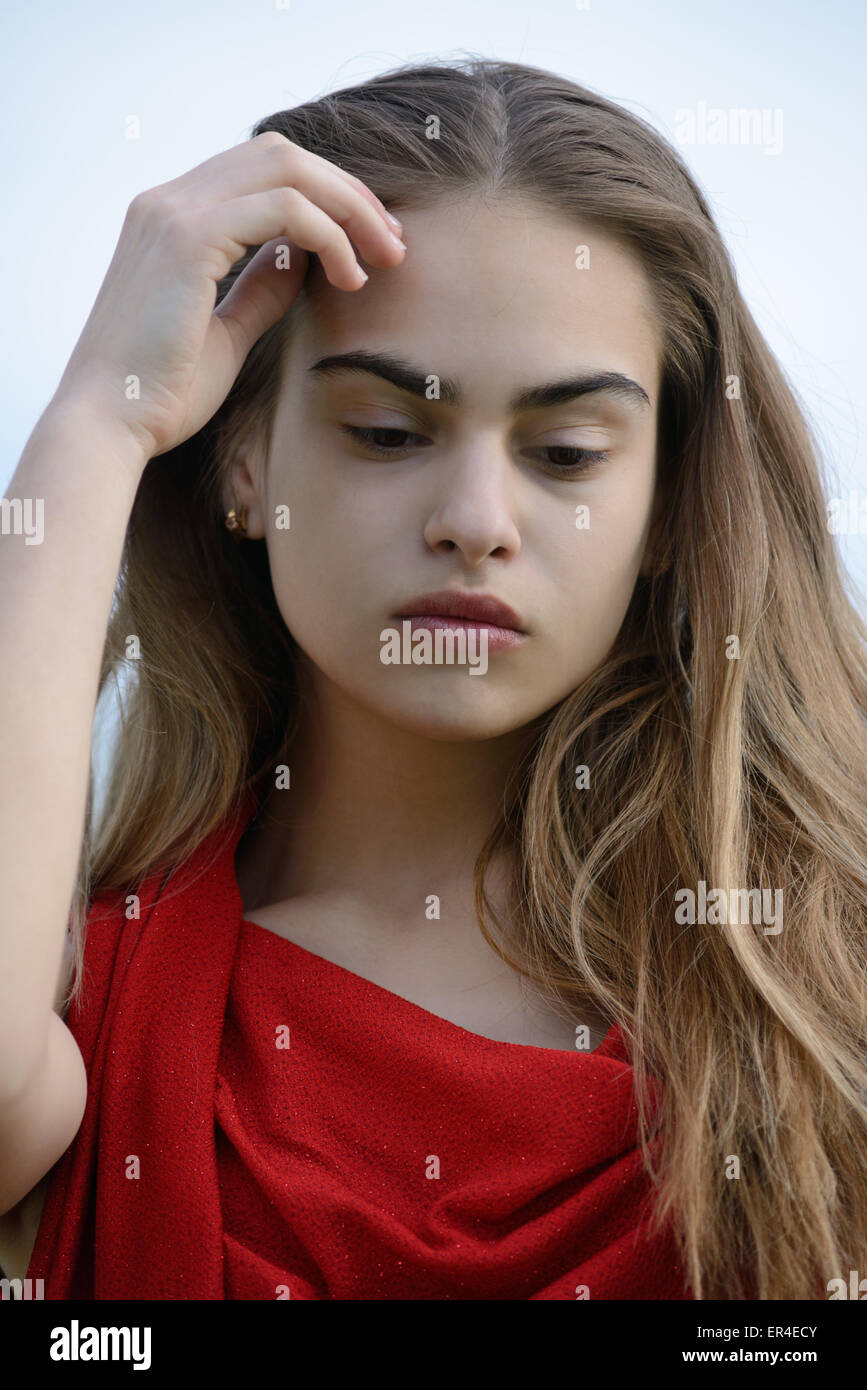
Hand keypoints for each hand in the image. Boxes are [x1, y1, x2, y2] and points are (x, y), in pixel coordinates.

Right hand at [51, 131, 405, 458]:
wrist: (110, 423)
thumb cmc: (161, 394)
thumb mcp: (227, 332)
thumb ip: (262, 288)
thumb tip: (309, 261)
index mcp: (170, 217)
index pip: (261, 172)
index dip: (327, 198)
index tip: (372, 246)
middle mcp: (167, 201)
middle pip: (282, 154)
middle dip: (349, 193)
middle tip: (393, 245)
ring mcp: (173, 211)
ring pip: (289, 168)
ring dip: (350, 209)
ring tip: (384, 260)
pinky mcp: (188, 238)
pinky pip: (285, 209)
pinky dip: (330, 236)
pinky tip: (351, 279)